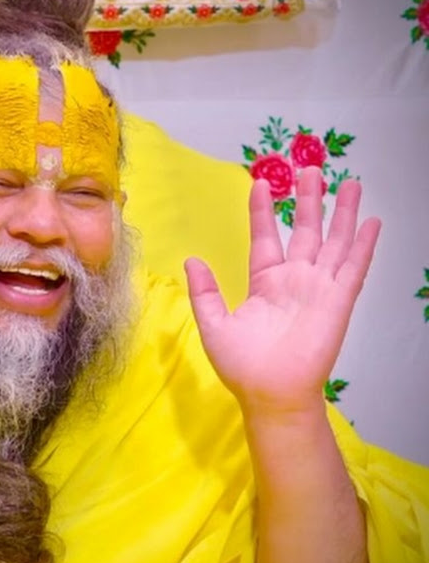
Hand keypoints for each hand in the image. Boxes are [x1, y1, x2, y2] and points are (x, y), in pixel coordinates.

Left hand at [185, 166, 380, 414]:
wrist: (270, 394)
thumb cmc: (243, 365)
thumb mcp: (214, 324)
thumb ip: (204, 292)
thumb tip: (191, 260)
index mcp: (265, 282)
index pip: (266, 237)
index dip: (264, 211)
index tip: (261, 183)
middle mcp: (294, 280)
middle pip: (305, 230)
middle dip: (309, 200)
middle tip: (310, 168)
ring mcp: (318, 288)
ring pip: (333, 241)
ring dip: (341, 212)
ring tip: (347, 181)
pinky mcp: (338, 300)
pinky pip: (353, 267)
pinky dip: (362, 244)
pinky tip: (371, 221)